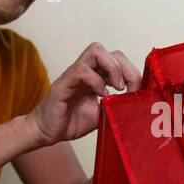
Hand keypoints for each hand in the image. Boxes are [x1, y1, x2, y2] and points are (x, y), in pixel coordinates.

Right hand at [26, 42, 141, 146]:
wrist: (47, 132)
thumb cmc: (71, 122)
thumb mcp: (101, 115)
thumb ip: (115, 107)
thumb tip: (135, 106)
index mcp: (95, 76)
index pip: (117, 59)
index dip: (131, 72)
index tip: (136, 91)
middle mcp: (86, 71)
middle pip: (109, 51)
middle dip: (126, 68)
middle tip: (129, 89)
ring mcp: (74, 75)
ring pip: (96, 51)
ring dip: (113, 68)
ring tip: (117, 88)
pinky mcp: (63, 84)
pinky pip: (81, 70)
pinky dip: (96, 81)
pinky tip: (101, 95)